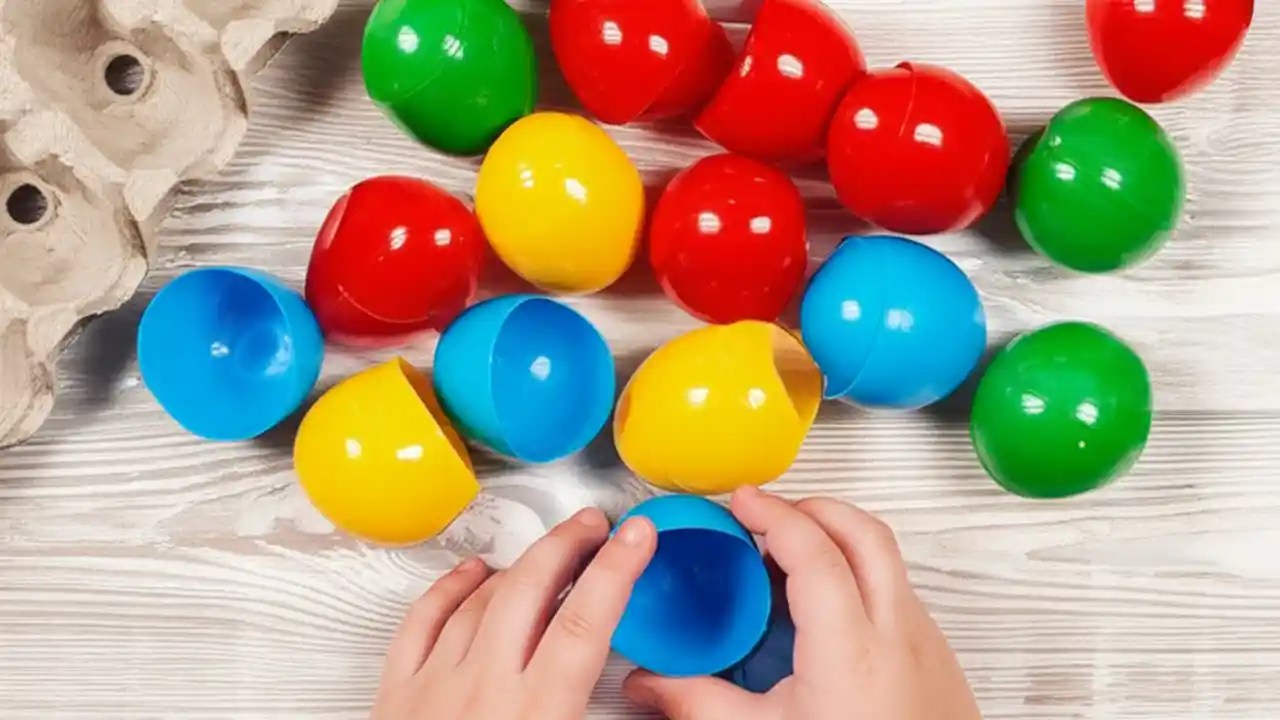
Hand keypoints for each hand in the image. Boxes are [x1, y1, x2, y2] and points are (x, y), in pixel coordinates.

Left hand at [372, 508, 656, 719]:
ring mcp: (434, 685)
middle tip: (596, 527)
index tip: (638, 536)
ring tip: (551, 550)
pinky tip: (473, 574)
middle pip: (531, 591)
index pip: (584, 622)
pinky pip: (423, 619)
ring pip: (482, 598)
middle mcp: (484, 690)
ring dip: (522, 565)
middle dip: (569, 546)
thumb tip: (647, 710)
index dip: (615, 570)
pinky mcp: (396, 692)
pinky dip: (452, 587)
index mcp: (537, 714)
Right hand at [624, 486, 980, 719]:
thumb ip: (699, 703)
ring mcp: (925, 642)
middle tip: (769, 514)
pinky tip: (828, 612)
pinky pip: (898, 592)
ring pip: (886, 559)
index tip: (743, 503)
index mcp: (849, 651)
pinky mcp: (937, 656)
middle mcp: (897, 634)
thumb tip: (649, 682)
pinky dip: (860, 576)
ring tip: (790, 561)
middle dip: (812, 507)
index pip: (814, 550)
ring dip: (839, 540)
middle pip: (864, 532)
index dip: (774, 513)